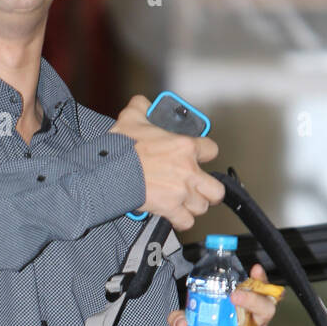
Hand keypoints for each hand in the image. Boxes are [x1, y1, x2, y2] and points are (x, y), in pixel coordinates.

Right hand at [109, 95, 225, 230]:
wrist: (109, 171)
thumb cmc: (121, 147)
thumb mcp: (131, 117)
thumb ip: (142, 106)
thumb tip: (143, 103)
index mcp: (184, 146)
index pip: (212, 150)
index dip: (205, 153)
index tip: (198, 156)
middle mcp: (188, 171)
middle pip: (216, 189)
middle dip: (210, 191)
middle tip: (201, 189)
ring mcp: (181, 192)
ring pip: (202, 206)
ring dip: (194, 205)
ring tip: (184, 203)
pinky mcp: (170, 209)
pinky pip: (186, 222)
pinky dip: (181, 221)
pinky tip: (175, 215)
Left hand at [168, 263, 277, 325]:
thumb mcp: (189, 325)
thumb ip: (181, 319)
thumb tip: (181, 321)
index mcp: (244, 310)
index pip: (258, 291)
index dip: (260, 279)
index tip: (254, 270)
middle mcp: (254, 325)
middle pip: (267, 309)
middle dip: (253, 301)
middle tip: (234, 297)